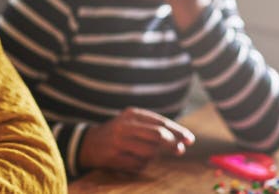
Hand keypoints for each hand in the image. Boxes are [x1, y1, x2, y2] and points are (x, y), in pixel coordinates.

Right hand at [78, 107, 195, 173]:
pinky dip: (141, 164)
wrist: (89, 143)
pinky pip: (139, 164)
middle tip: (180, 150)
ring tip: (144, 153)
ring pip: (150, 152)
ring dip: (153, 155)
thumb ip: (154, 127)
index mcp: (131, 114)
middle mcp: (125, 126)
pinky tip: (132, 159)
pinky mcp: (115, 157)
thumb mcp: (133, 122)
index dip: (178, 131)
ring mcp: (119, 142)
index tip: (190, 140)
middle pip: (157, 135)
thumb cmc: (119, 133)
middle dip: (172, 144)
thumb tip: (181, 140)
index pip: (160, 122)